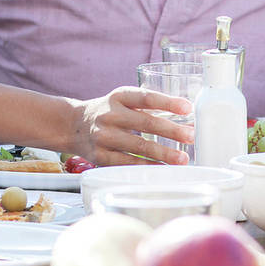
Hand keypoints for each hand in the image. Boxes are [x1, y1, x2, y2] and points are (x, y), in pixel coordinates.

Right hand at [72, 87, 192, 165]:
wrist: (74, 125)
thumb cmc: (108, 112)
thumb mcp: (123, 100)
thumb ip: (148, 106)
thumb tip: (185, 116)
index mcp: (119, 96)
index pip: (146, 97)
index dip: (168, 102)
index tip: (187, 108)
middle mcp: (110, 114)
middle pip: (145, 123)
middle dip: (171, 131)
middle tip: (190, 136)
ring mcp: (104, 136)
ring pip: (138, 146)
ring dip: (163, 153)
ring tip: (182, 158)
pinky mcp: (100, 156)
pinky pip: (127, 163)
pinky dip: (147, 167)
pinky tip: (162, 169)